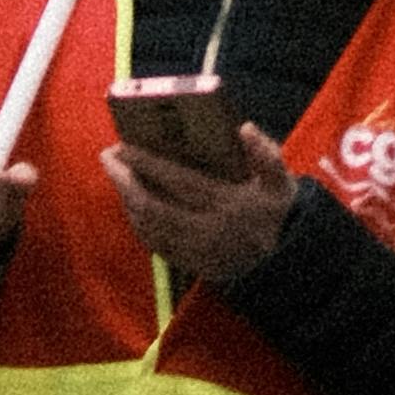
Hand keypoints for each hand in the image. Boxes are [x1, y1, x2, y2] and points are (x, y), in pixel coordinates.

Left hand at [105, 112, 301, 287]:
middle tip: (107, 156)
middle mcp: (206, 230)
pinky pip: (155, 244)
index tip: (124, 145)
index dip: (147, 163)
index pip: (178, 181)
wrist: (287, 263)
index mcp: (227, 204)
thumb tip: (244, 129)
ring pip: (149, 227)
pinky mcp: (191, 265)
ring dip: (126, 200)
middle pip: (153, 206)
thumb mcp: (282, 183)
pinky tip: (131, 206)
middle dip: (124, 180)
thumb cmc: (280, 214)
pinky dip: (138, 223)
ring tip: (116, 176)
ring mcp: (196, 251)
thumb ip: (266, 155)